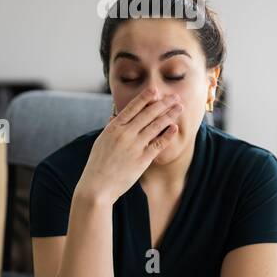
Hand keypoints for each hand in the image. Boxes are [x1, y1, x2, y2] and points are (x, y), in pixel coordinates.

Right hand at [75, 87, 181, 205]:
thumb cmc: (97, 164)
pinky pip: (158, 143)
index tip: (155, 90)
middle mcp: (125, 134)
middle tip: (175, 96)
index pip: (132, 108)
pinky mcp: (142, 159)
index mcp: (113, 128)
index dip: (145, 98)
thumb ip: (111, 129)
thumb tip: (116, 117)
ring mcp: (134, 146)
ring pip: (156, 126)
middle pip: (147, 114)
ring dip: (169, 115)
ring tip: (179, 107)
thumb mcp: (101, 142)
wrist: (97, 186)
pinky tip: (175, 127)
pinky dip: (167, 134)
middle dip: (163, 103)